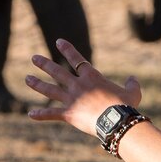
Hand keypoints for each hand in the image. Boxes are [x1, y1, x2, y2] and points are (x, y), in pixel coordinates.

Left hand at [26, 38, 142, 136]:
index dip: (67, 49)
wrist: (117, 120)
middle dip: (45, 64)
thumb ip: (132, 84)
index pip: (77, 59)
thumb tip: (133, 78)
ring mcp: (72, 99)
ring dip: (37, 84)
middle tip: (34, 58)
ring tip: (27, 79)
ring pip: (50, 90)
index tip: (58, 42)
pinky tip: (30, 114)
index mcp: (92, 77)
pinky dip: (41, 115)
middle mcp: (78, 85)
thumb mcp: (133, 92)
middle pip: (58, 72)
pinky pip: (52, 114)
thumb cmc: (126, 105)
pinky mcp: (69, 114)